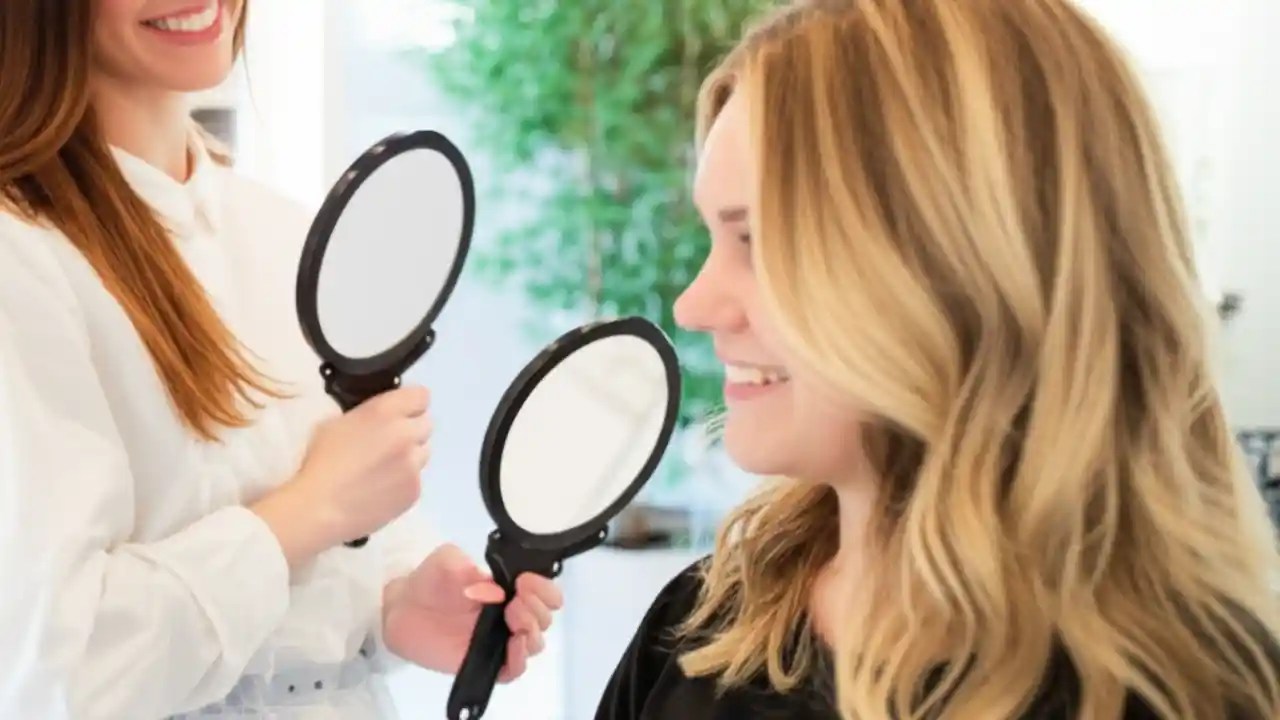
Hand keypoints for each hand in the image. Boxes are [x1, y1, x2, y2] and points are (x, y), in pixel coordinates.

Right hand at [251, 386, 431, 565]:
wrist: (320, 508)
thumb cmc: (320, 463)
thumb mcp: (337, 423)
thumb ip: (370, 414)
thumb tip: (383, 418)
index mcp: (385, 412)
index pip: (421, 396)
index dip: (411, 404)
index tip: (401, 412)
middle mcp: (406, 434)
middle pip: (426, 424)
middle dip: (411, 430)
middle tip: (389, 443)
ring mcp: (413, 464)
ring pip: (423, 452)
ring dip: (410, 456)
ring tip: (384, 469)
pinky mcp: (415, 490)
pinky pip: (416, 479)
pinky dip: (404, 481)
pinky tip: (382, 489)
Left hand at [382, 543, 562, 681]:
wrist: (402, 609)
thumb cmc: (430, 580)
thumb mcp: (447, 560)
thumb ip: (467, 568)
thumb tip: (493, 590)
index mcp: (510, 589)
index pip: (545, 592)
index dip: (543, 588)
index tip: (525, 582)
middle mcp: (510, 615)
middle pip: (544, 618)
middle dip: (537, 608)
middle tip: (515, 601)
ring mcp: (499, 640)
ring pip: (534, 643)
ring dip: (532, 631)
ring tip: (514, 621)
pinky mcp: (485, 663)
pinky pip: (513, 669)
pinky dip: (520, 659)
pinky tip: (513, 646)